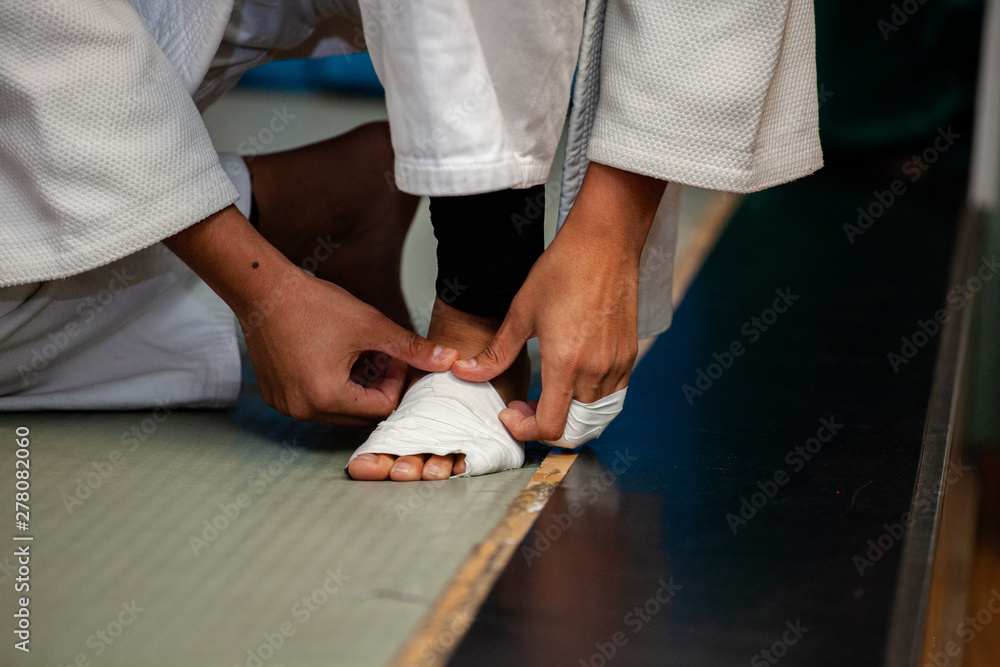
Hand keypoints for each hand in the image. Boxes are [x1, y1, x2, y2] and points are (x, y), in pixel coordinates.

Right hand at [242, 270, 458, 422]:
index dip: (395, 382)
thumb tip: (448, 359)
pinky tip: (333, 356)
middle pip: (360, 413)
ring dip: (356, 386)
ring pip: (339, 408)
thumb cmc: (313, 304)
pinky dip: (331, 385)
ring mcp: (286, 406)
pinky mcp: (277, 397)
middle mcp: (303, 410)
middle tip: (379, 354)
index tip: (394, 355)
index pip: (382, 408)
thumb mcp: (370, 326)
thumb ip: (411, 349)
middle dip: (377, 386)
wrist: (264, 289)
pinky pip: (315, 401)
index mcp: (327, 397)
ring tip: (357, 352)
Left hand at [451, 162, 665, 440]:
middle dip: (544, 427)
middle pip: (573, 430)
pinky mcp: (629, 357)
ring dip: (568, 417)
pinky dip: (589, 404)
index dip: (525, 430)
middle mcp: (596, 371)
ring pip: (594, 418)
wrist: (605, 243)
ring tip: (546, 396)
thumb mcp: (520, 312)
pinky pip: (611, 398)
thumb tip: (463, 373)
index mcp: (566, 363)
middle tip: (524, 408)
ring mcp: (617, 366)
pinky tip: (570, 382)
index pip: (550, 426)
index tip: (510, 412)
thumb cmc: (562, 270)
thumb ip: (495, 353)